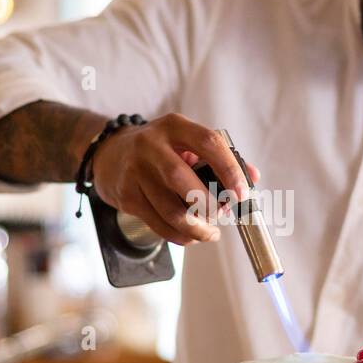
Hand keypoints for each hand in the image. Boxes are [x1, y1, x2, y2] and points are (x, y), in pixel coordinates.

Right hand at [90, 112, 259, 246]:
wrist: (110, 154)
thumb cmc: (159, 150)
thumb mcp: (186, 142)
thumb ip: (221, 157)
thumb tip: (253, 176)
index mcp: (174, 127)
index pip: (208, 143)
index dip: (229, 170)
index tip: (242, 193)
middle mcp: (151, 146)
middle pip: (183, 180)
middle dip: (209, 205)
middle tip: (222, 214)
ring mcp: (135, 172)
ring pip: (171, 209)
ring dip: (196, 228)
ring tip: (210, 232)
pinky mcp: (126, 195)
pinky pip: (158, 223)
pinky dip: (179, 235)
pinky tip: (190, 235)